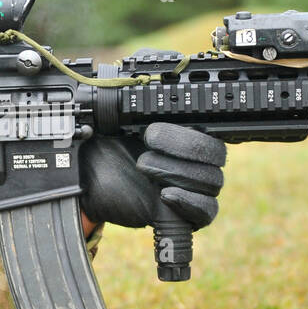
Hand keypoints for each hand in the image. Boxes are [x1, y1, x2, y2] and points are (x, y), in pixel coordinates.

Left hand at [79, 123, 225, 229]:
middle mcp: (194, 159)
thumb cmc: (106, 152)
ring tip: (144, 167)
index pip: (211, 126)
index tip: (153, 130)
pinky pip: (207, 210)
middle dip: (184, 146)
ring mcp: (194, 187)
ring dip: (179, 173)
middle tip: (148, 143)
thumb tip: (137, 93)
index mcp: (184, 132)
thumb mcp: (114, 126)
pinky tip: (165, 195)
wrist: (91, 187)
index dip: (190, 127)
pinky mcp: (188, 215)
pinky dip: (190, 202)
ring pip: (213, 181)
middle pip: (216, 153)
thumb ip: (132, 110)